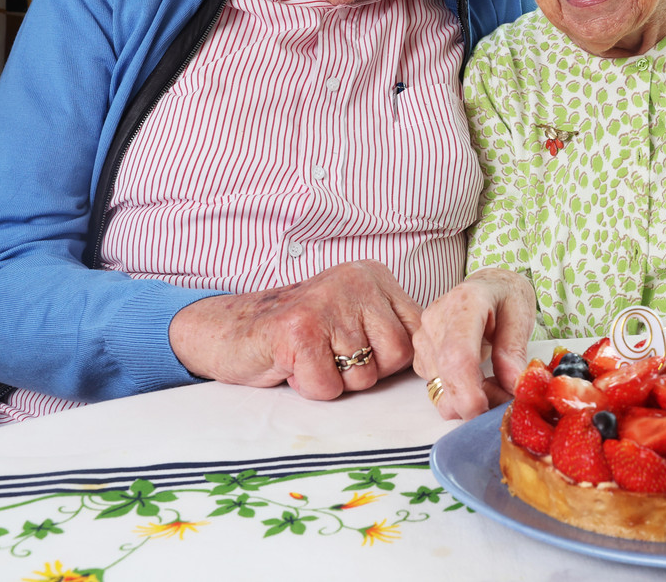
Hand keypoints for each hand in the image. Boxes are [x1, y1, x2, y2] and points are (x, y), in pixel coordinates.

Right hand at [169, 260, 420, 399]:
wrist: (227, 329)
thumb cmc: (299, 333)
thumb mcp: (353, 316)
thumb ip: (391, 328)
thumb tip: (439, 359)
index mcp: (374, 276)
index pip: (416, 333)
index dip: (391, 359)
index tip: (361, 356)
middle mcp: (355, 281)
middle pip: (396, 357)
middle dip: (365, 373)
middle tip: (329, 357)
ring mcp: (326, 303)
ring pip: (363, 378)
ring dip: (333, 381)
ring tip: (309, 358)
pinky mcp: (299, 331)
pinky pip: (328, 388)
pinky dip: (309, 388)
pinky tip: (290, 365)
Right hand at [413, 267, 535, 419]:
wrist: (486, 286)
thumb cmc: (505, 297)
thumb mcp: (521, 315)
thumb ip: (514, 351)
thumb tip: (513, 387)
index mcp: (464, 303)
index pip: (457, 354)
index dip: (468, 390)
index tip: (486, 411)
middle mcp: (435, 319)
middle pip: (446, 376)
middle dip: (475, 403)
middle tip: (505, 403)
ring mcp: (423, 338)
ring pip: (440, 389)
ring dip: (469, 401)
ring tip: (496, 385)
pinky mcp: (421, 355)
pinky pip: (437, 389)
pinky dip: (459, 397)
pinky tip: (479, 382)